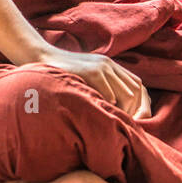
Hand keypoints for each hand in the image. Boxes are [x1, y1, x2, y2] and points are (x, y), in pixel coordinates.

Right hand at [37, 46, 151, 119]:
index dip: (138, 103)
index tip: (132, 118)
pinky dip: (110, 106)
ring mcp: (103, 67)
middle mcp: (110, 65)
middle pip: (136, 90)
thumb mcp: (85, 76)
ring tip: (115, 122)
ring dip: (123, 110)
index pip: (137, 85)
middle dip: (134, 109)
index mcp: (110, 65)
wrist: (43, 57)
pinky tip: (102, 114)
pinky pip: (111, 94)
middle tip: (125, 124)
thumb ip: (99, 85)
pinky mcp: (94, 72)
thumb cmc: (62, 73)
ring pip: (127, 94)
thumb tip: (112, 107)